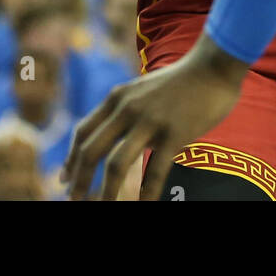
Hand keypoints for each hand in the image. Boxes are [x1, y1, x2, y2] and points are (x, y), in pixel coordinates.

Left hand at [62, 36, 247, 199]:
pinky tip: (144, 204)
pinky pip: (156, 169)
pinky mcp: (174, 133)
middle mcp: (126, 109)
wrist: (211, 68)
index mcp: (116, 98)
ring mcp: (149, 121)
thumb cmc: (178, 82)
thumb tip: (110, 134)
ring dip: (107, 191)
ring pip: (117, 164)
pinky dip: (147, 192)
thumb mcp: (140, 90)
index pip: (83, 132)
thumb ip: (124, 109)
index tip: (64, 179)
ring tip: (103, 207)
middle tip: (73, 199)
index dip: (71, 158)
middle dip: (80, 178)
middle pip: (92, 150)